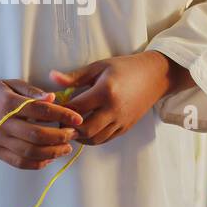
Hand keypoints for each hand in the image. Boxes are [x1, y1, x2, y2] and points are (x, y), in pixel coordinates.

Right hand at [0, 78, 82, 169]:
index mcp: (9, 104)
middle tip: (73, 134)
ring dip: (52, 151)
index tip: (77, 118)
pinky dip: (37, 163)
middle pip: (38, 134)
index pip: (41, 110)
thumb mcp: (9, 84)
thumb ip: (31, 92)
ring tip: (65, 147)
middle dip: (60, 136)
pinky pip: (19, 163)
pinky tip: (49, 158)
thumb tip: (53, 98)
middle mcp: (4, 124)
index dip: (62, 115)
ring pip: (30, 152)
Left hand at [50, 51, 189, 145]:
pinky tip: (85, 128)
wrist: (154, 76)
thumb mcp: (99, 67)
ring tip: (71, 125)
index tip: (54, 107)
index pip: (76, 109)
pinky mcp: (125, 128)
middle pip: (84, 129)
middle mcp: (114, 109)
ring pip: (94, 139)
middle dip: (68, 128)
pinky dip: (91, 138)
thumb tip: (51, 78)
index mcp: (105, 91)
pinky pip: (105, 139)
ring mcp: (121, 121)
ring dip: (79, 136)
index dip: (61, 111)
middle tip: (60, 120)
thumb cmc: (124, 68)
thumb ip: (75, 76)